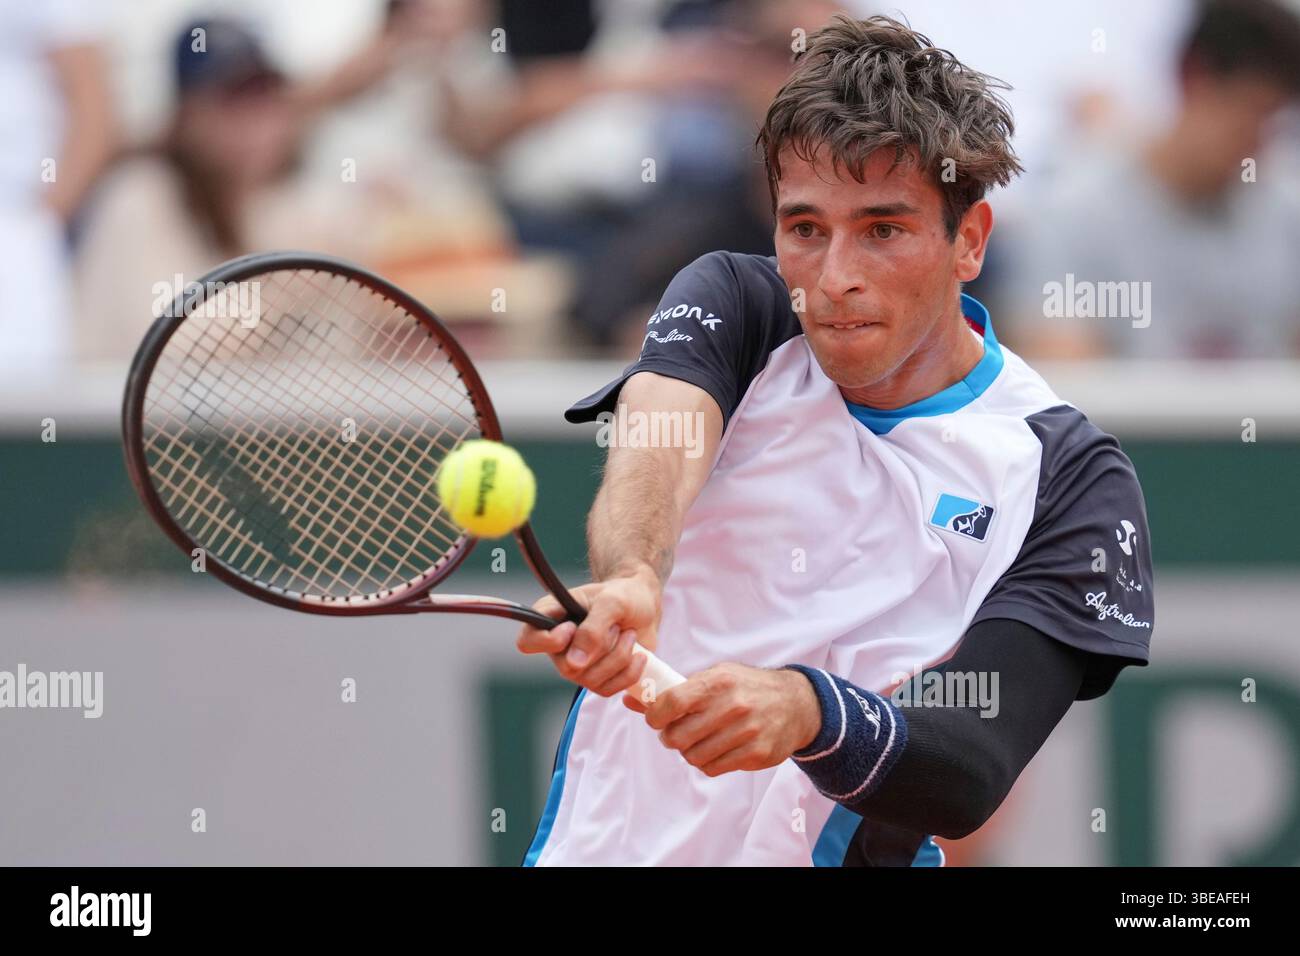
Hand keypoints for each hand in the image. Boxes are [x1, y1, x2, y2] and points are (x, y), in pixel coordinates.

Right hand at [515, 566, 661, 696]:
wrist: (644, 607)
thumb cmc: (622, 596)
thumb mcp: (611, 602)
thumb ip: (592, 628)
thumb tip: (574, 663)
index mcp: (550, 617)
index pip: (528, 641)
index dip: (548, 641)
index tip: (573, 628)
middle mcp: (558, 647)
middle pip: (567, 668)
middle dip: (601, 647)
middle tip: (616, 625)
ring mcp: (577, 666)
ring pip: (591, 680)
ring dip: (618, 656)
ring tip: (629, 634)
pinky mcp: (597, 679)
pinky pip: (608, 689)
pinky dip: (628, 672)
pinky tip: (638, 654)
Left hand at [625, 663, 821, 775]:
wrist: (795, 703)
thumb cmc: (745, 687)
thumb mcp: (714, 677)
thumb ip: (674, 690)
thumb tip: (630, 700)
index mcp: (718, 682)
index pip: (671, 703)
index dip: (654, 716)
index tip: (654, 718)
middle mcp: (733, 706)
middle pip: (678, 736)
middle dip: (669, 737)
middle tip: (675, 732)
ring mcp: (746, 732)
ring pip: (694, 756)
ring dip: (689, 751)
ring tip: (696, 740)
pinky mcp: (756, 754)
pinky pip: (713, 768)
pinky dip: (707, 762)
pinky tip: (714, 748)